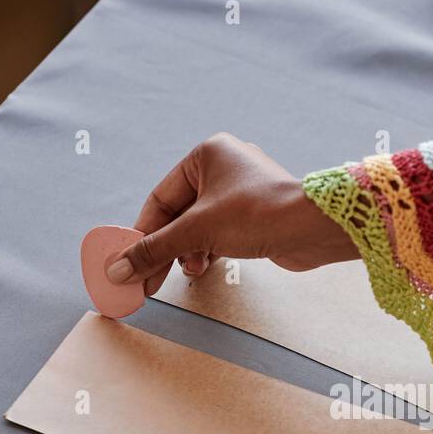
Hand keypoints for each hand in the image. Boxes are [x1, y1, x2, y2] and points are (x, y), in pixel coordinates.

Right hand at [107, 133, 359, 294]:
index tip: (128, 259)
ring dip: (189, 251)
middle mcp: (224, 167)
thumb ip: (155, 249)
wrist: (313, 229)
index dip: (143, 232)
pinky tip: (206, 266)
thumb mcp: (197, 231)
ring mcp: (242, 192)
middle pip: (179, 214)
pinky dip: (210, 250)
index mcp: (207, 154)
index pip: (160, 197)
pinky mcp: (256, 215)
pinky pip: (220, 233)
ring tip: (192, 268)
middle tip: (147, 278)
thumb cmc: (260, 214)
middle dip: (166, 248)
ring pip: (200, 226)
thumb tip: (119, 268)